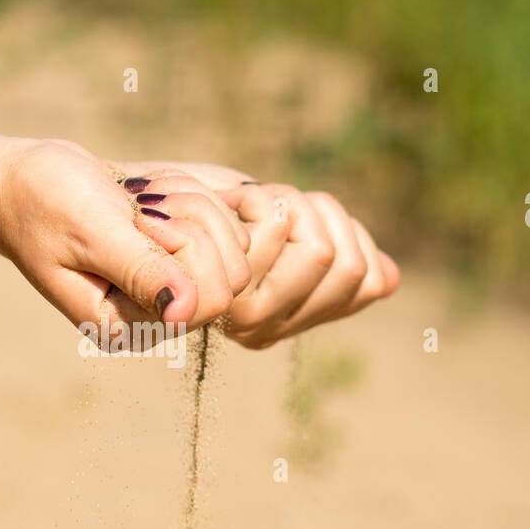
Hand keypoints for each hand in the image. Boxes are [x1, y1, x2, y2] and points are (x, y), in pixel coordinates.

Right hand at [0, 139, 251, 335]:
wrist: (19, 181)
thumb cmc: (44, 202)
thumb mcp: (91, 231)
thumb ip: (139, 271)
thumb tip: (184, 309)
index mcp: (127, 325)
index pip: (209, 298)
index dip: (185, 247)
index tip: (138, 220)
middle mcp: (154, 316)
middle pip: (232, 272)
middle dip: (192, 221)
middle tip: (138, 206)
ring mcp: (169, 288)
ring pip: (233, 243)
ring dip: (190, 203)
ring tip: (136, 199)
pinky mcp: (177, 259)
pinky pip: (224, 223)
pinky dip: (190, 193)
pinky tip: (146, 194)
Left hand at [219, 183, 399, 347]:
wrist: (140, 216)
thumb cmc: (216, 221)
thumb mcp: (274, 240)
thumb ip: (331, 264)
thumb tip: (389, 279)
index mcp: (287, 322)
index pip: (368, 284)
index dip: (354, 235)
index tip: (313, 216)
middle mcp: (268, 330)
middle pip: (348, 266)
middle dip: (325, 213)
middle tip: (285, 200)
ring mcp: (249, 316)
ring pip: (320, 248)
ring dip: (294, 202)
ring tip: (258, 200)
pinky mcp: (228, 287)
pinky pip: (278, 226)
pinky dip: (261, 198)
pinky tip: (233, 201)